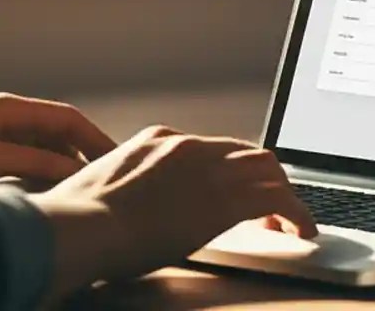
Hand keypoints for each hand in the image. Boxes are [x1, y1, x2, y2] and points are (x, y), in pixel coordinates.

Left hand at [0, 93, 116, 182]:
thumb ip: (32, 163)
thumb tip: (74, 169)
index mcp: (11, 108)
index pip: (69, 119)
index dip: (98, 139)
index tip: (120, 161)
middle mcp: (2, 114)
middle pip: (56, 133)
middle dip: (81, 155)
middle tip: (102, 184)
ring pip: (36, 147)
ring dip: (56, 166)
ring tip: (73, 192)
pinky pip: (15, 157)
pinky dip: (32, 172)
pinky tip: (33, 193)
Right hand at [31, 125, 316, 298]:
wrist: (78, 227)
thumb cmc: (74, 220)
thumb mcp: (98, 190)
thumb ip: (122, 188)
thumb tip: (122, 207)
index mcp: (157, 142)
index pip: (210, 149)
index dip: (227, 171)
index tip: (229, 191)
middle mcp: (188, 147)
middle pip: (245, 151)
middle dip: (261, 177)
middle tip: (268, 207)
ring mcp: (208, 169)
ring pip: (268, 168)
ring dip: (282, 193)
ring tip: (290, 220)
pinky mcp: (225, 199)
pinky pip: (277, 198)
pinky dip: (295, 213)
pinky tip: (300, 231)